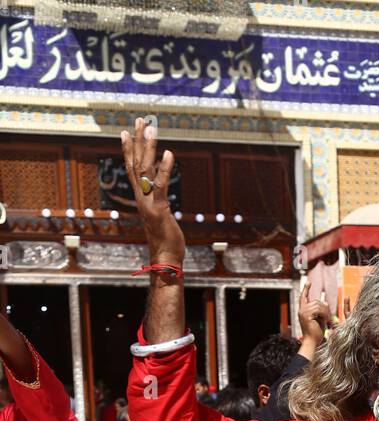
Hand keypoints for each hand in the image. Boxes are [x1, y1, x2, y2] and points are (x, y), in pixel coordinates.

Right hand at [120, 117, 185, 265]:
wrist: (164, 259)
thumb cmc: (165, 239)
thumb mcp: (160, 214)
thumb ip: (158, 199)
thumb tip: (160, 187)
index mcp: (141, 197)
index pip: (132, 168)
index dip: (129, 149)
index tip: (127, 131)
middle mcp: (141, 197)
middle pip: (136, 163)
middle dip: (138, 141)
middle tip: (139, 120)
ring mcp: (148, 202)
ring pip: (145, 170)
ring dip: (148, 148)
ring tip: (151, 128)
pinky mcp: (159, 209)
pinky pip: (161, 185)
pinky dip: (164, 168)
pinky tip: (169, 153)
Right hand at [297, 280, 332, 352]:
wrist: (312, 342)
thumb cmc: (316, 333)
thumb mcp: (319, 319)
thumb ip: (321, 310)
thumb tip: (325, 302)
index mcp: (303, 311)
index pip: (303, 297)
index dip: (306, 289)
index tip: (308, 282)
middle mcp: (301, 310)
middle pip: (316, 301)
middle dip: (325, 307)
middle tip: (329, 317)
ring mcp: (303, 312)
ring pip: (318, 304)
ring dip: (326, 312)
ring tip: (327, 320)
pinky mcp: (306, 315)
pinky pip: (319, 309)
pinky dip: (324, 314)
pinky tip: (326, 320)